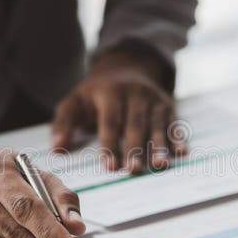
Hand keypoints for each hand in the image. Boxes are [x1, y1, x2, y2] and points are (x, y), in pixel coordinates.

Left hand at [51, 51, 185, 172]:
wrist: (126, 67)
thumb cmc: (96, 94)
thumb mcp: (75, 101)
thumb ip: (64, 123)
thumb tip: (56, 148)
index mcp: (110, 92)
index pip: (110, 121)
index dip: (110, 144)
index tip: (110, 167)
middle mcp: (134, 92)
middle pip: (135, 124)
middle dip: (134, 148)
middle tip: (134, 170)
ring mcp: (153, 98)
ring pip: (156, 125)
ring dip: (158, 146)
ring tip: (159, 166)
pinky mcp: (167, 105)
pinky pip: (173, 123)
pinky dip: (178, 138)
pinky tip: (181, 153)